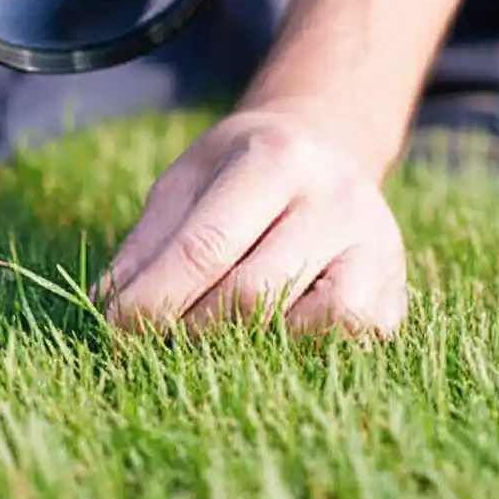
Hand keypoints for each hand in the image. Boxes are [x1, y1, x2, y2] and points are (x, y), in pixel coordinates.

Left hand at [94, 108, 408, 338]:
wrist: (328, 148)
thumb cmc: (239, 171)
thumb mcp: (186, 182)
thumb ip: (147, 242)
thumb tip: (104, 303)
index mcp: (274, 158)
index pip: (204, 246)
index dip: (153, 299)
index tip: (113, 328)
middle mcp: (334, 197)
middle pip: (250, 294)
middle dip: (188, 328)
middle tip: (151, 340)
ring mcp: (375, 245)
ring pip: (305, 326)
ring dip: (242, 348)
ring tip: (206, 340)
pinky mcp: (394, 290)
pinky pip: (346, 341)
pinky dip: (297, 351)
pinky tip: (266, 339)